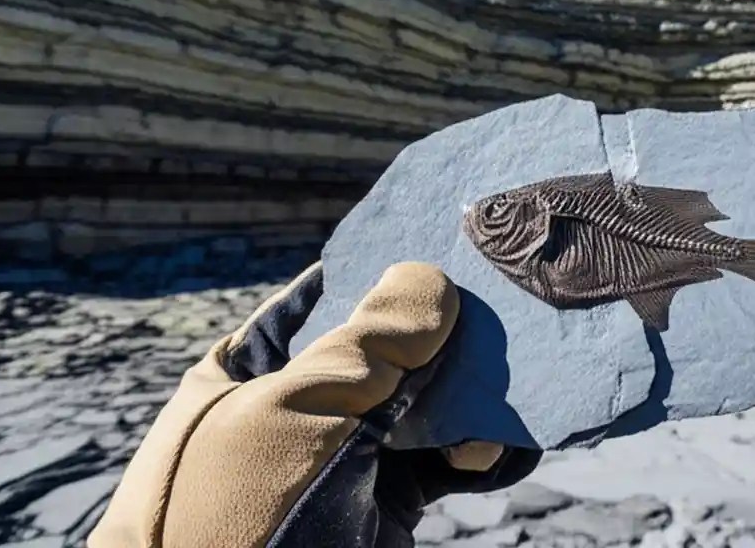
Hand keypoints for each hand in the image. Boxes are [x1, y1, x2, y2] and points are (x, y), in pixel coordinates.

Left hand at [89, 262, 540, 547]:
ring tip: (515, 384)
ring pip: (425, 406)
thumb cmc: (239, 509)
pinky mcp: (386, 505)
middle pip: (389, 350)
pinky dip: (479, 451)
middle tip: (508, 308)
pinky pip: (442, 462)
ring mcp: (346, 458)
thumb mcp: (298, 409)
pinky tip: (506, 444)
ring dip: (473, 396)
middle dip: (447, 334)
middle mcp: (302, 404)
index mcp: (253, 366)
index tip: (453, 245)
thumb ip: (371, 344)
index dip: (388, 271)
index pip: (330, 297)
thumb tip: (430, 279)